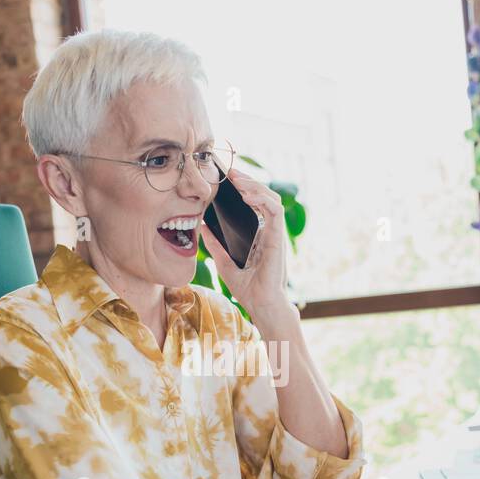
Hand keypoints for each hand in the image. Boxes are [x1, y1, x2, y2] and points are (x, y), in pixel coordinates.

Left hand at [199, 166, 290, 318]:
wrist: (261, 306)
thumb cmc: (249, 290)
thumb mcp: (224, 263)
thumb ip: (215, 245)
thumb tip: (202, 228)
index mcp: (259, 235)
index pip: (256, 203)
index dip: (245, 188)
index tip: (228, 178)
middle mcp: (269, 231)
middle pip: (264, 196)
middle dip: (248, 181)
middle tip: (231, 172)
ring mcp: (275, 234)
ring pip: (272, 198)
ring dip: (255, 186)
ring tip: (238, 180)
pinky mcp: (277, 238)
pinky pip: (275, 210)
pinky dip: (262, 199)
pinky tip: (247, 196)